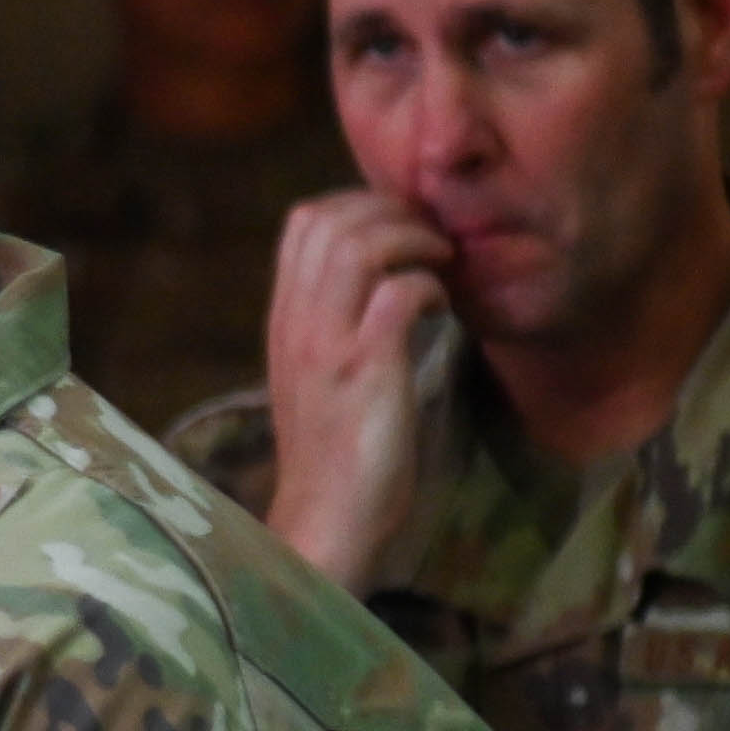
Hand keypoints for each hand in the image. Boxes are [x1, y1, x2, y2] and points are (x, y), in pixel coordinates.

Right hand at [259, 188, 460, 593]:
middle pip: (330, 218)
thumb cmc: (337, 457)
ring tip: (442, 263)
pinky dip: (430, 286)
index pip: (304, 222)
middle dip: (392, 211)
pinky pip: (399, 292)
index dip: (362, 206)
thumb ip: (336, 327)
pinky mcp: (364, 370)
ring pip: (360, 243)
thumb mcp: (322, 378)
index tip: (404, 232)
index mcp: (285, 320)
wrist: (327, 524)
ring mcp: (326, 345)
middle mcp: (296, 323)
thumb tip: (385, 283)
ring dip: (414, 239)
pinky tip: (444, 310)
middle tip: (433, 239)